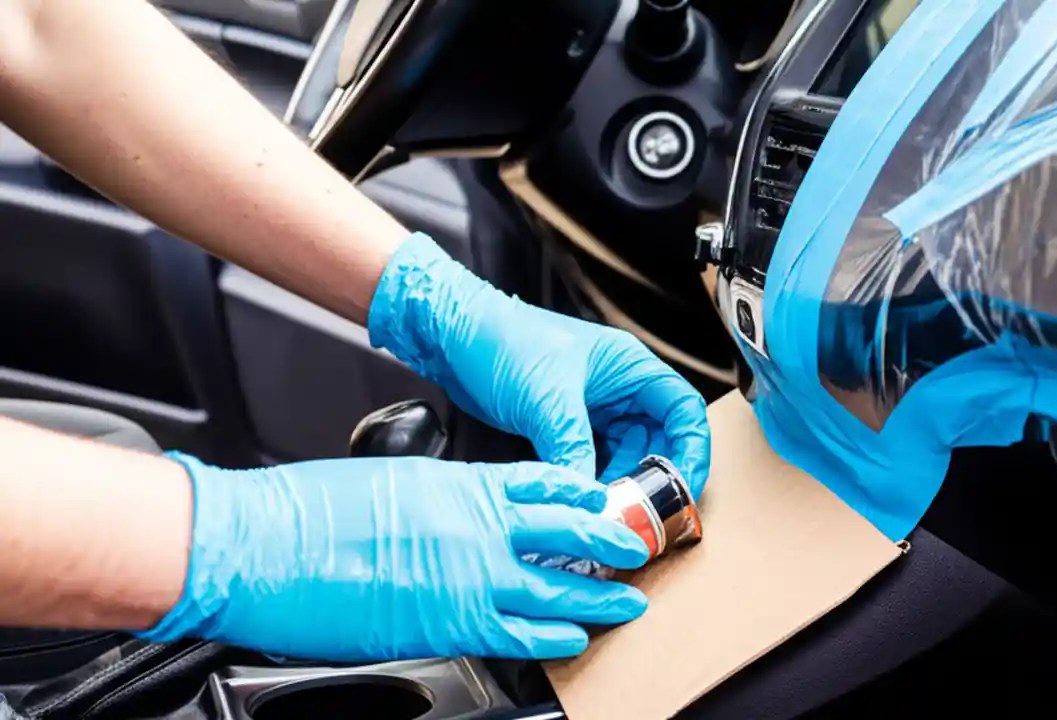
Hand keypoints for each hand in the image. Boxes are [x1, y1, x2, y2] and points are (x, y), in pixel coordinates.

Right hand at [139, 453, 650, 661]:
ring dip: (600, 597)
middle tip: (639, 550)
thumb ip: (438, 497)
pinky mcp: (451, 622)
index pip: (542, 485)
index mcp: (459, 482)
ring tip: (629, 602)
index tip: (607, 502)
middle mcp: (477, 524)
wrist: (264, 544)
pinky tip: (575, 638)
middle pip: (567, 532)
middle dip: (610, 543)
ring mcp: (469, 574)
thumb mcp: (390, 481)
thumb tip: (460, 512)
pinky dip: (556, 635)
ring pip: (559, 587)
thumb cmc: (311, 509)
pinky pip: (521, 630)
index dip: (582, 496)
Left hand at [368, 233, 711, 494]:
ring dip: (621, 486)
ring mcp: (593, 410)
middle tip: (642, 514)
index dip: (692, 451)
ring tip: (610, 515)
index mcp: (629, 368)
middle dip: (653, 479)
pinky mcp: (567, 427)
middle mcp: (619, 389)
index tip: (683, 489)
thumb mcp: (546, 398)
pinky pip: (594, 462)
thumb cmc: (501, 340)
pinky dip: (594, 484)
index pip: (683, 410)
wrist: (452, 336)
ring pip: (626, 457)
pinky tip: (585, 505)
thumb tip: (590, 498)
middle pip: (659, 442)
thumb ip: (572, 448)